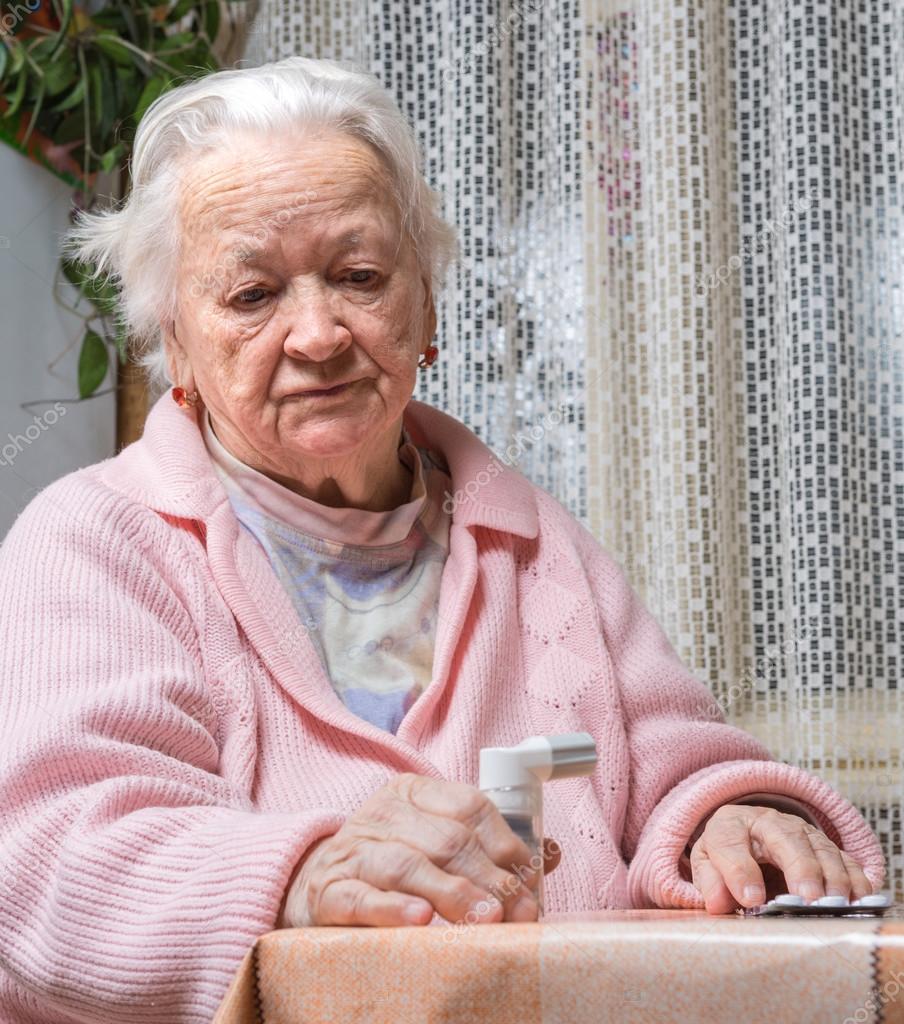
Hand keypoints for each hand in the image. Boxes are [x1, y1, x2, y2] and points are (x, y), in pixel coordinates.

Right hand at [277, 773, 561, 927]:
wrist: (312, 882)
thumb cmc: (391, 863)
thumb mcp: (435, 842)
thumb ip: (489, 848)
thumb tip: (551, 854)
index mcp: (413, 793)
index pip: (469, 806)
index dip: (505, 843)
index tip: (531, 879)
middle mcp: (382, 814)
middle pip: (445, 840)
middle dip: (488, 878)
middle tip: (518, 912)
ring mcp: (353, 851)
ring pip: (407, 865)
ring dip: (451, 893)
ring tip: (483, 919)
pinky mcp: (329, 891)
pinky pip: (361, 898)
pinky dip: (392, 909)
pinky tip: (421, 921)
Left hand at [690, 804, 872, 914]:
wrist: (747, 834)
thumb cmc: (725, 855)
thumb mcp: (707, 864)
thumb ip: (709, 882)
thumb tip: (717, 903)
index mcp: (730, 825)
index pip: (730, 841)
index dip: (739, 871)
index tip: (750, 900)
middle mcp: (769, 822)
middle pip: (786, 838)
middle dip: (800, 867)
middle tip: (808, 899)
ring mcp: (801, 833)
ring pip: (821, 848)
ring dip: (832, 877)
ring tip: (834, 905)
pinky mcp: (826, 847)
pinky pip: (846, 860)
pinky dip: (855, 879)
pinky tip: (858, 900)